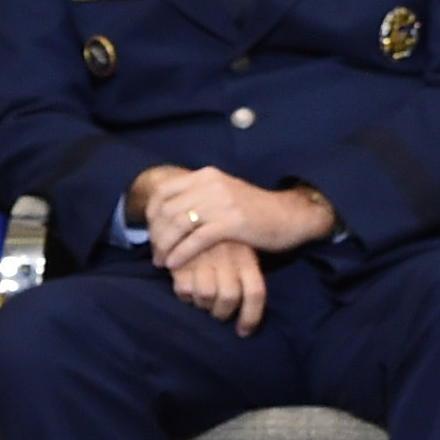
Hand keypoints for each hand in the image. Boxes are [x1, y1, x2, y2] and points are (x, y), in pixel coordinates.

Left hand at [139, 165, 338, 276]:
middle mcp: (211, 184)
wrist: (289, 216)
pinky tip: (175, 264)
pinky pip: (196, 239)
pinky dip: (181, 253)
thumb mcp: (223, 194)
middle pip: (167, 209)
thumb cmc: (254, 210)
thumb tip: (168, 212)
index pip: (163, 192)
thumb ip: (198, 198)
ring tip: (161, 261)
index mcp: (206, 176)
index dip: (151, 215)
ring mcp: (222, 202)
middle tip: (155, 253)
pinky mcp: (232, 222)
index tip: (150, 233)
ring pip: (178, 224)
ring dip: (164, 245)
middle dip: (156, 234)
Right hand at [168, 235, 267, 334]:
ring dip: (202, 304)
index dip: (250, 318)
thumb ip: (248, 274)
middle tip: (218, 313)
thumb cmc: (223, 238)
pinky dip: (185, 295)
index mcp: (246, 256)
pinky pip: (183, 290)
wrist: (191, 210)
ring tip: (201, 298)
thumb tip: (250, 308)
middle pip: (229, 298)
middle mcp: (227, 257)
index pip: (254, 293)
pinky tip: (187, 286)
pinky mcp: (180, 259)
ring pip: (205, 296)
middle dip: (222, 313)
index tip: (243, 332)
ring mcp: (203, 257)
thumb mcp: (243, 249)